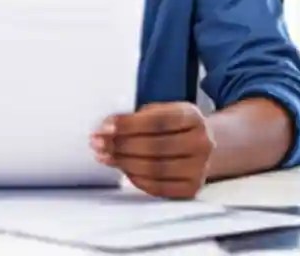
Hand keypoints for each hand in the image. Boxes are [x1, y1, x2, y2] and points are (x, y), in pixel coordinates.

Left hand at [91, 102, 215, 198]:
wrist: (200, 146)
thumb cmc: (171, 126)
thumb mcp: (159, 111)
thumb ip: (136, 118)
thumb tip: (106, 129)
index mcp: (192, 117)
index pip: (158, 121)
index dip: (128, 125)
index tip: (104, 127)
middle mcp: (201, 143)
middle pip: (156, 147)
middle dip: (121, 145)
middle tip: (97, 143)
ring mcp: (200, 168)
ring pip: (156, 169)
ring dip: (124, 163)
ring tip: (104, 156)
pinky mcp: (192, 188)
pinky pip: (159, 188)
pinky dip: (137, 179)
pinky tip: (123, 170)